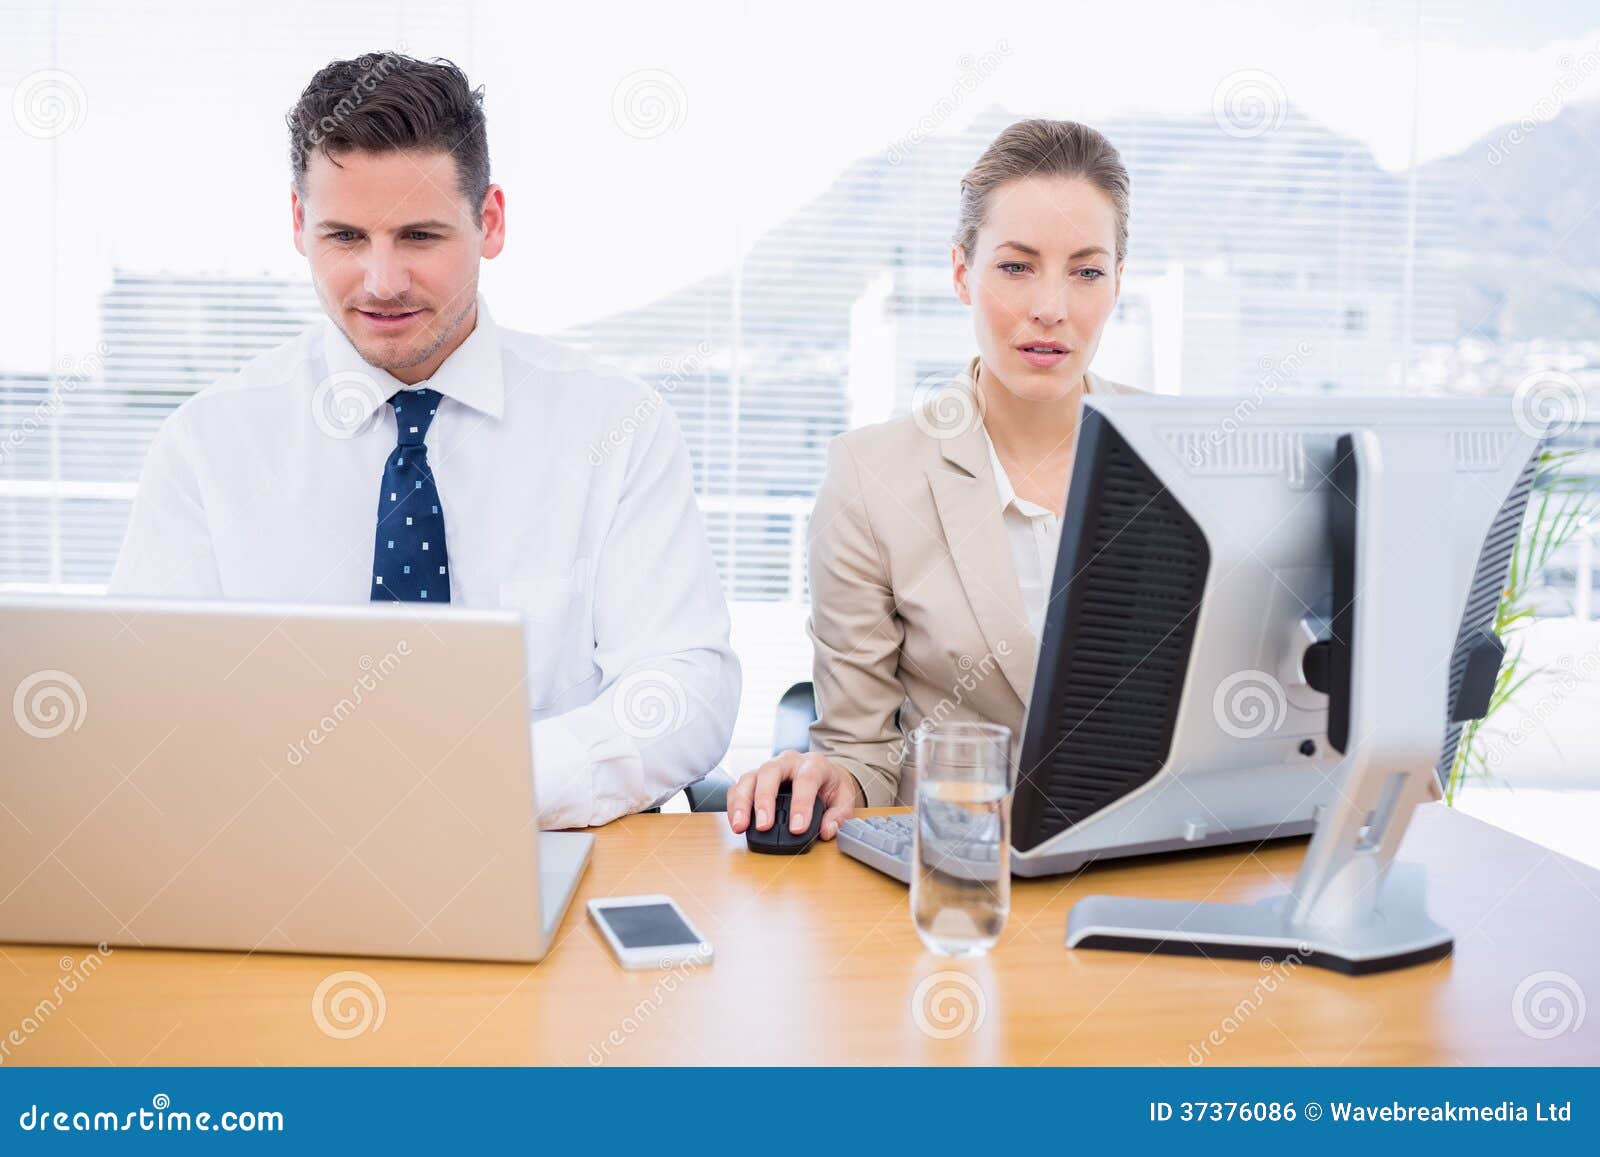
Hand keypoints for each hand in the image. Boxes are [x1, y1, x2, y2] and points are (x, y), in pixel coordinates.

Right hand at [726, 751, 865, 840]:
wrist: (824, 775)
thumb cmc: (831, 786)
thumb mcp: (844, 799)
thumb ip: (838, 815)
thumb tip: (826, 830)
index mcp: (814, 764)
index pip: (806, 779)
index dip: (801, 804)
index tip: (797, 828)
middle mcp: (788, 762)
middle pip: (770, 771)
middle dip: (764, 799)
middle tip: (764, 826)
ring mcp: (768, 768)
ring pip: (749, 778)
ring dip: (742, 803)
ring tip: (740, 826)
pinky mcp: (754, 779)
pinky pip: (738, 787)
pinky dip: (734, 805)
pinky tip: (736, 823)